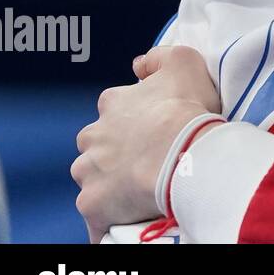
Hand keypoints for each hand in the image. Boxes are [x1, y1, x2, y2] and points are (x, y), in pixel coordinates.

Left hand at [72, 45, 221, 241]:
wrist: (182, 153)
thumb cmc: (184, 108)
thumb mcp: (184, 61)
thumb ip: (159, 57)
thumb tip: (140, 65)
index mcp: (112, 104)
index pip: (114, 108)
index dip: (135, 117)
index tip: (155, 126)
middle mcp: (92, 136)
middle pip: (98, 145)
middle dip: (114, 151)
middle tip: (147, 158)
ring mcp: (89, 172)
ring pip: (92, 178)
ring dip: (109, 183)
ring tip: (139, 189)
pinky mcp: (92, 204)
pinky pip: (97, 216)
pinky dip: (108, 217)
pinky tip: (128, 217)